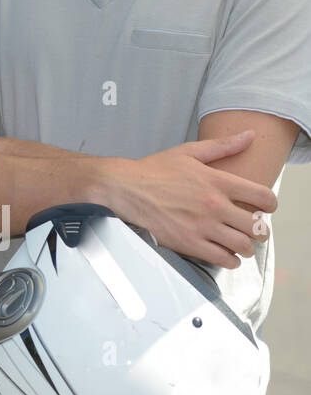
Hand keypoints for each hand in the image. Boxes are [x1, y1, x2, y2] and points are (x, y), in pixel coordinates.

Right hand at [102, 131, 276, 269]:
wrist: (123, 187)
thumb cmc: (154, 170)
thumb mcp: (188, 153)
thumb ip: (222, 146)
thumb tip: (250, 135)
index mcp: (217, 181)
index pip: (264, 197)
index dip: (270, 204)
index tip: (263, 207)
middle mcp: (213, 205)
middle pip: (257, 227)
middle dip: (258, 230)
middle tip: (250, 229)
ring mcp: (202, 226)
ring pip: (243, 246)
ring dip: (245, 247)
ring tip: (238, 243)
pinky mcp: (188, 243)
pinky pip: (224, 260)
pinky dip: (230, 260)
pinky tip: (223, 252)